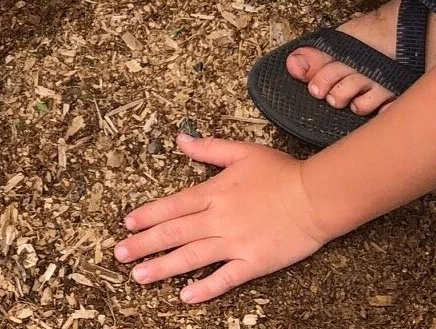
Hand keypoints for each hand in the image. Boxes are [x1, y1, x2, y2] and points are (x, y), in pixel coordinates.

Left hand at [116, 134, 329, 302]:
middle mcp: (219, 219)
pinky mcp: (254, 262)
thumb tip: (180, 140)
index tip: (127, 224)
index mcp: (214, 193)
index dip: (147, 215)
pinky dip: (204, 288)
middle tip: (120, 254)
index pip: (172, 205)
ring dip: (164, 267)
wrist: (316, 196)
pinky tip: (185, 296)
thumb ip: (208, 149)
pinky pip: (225, 278)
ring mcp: (235, 243)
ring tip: (140, 276)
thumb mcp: (242, 152)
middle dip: (144, 244)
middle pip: (174, 233)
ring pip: (192, 257)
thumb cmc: (281, 172)